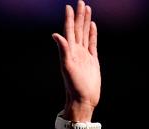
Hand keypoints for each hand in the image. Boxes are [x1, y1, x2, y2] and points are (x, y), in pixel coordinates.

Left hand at [52, 1, 100, 118]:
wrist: (83, 99)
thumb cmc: (75, 86)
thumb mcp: (68, 67)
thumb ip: (63, 50)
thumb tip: (55, 35)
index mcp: (69, 52)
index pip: (69, 31)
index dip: (69, 19)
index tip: (69, 6)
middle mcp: (76, 51)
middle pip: (77, 29)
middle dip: (79, 16)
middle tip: (80, 2)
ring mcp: (84, 55)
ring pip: (85, 34)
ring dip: (85, 21)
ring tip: (87, 9)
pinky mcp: (92, 60)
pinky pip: (92, 43)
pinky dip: (92, 33)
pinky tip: (92, 25)